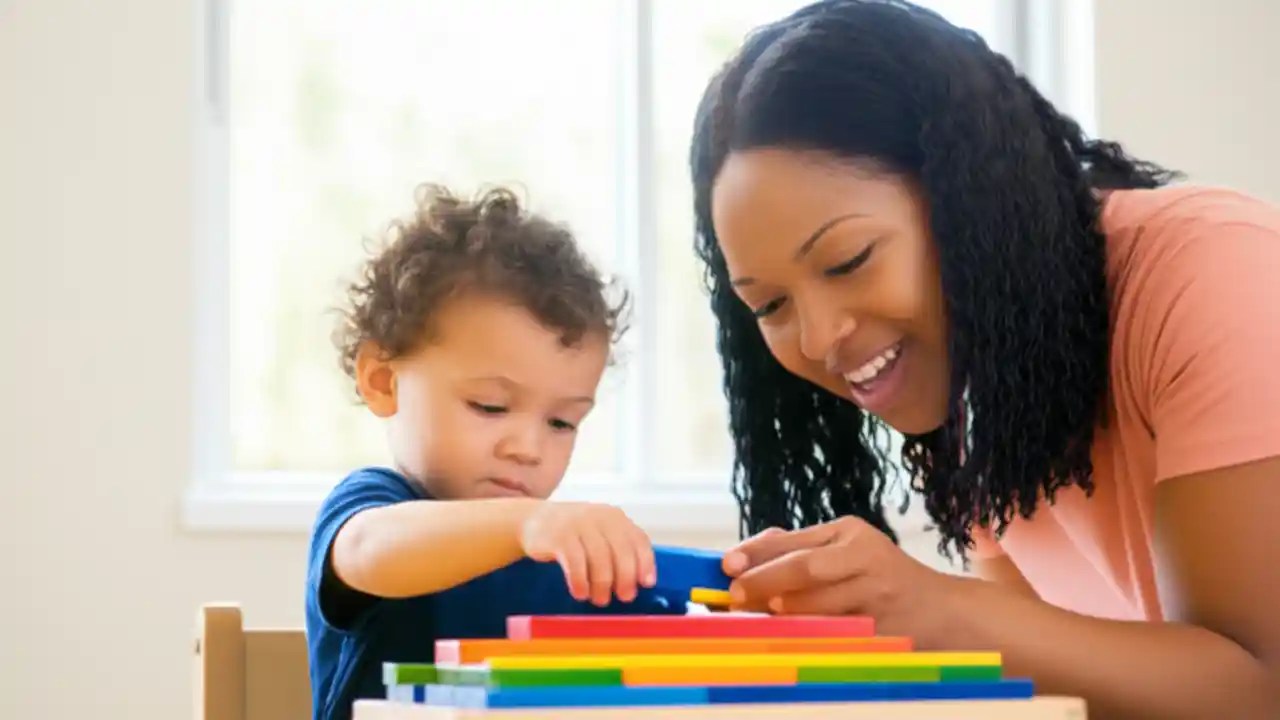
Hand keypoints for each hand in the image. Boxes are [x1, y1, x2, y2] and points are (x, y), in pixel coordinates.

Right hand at [520, 501, 656, 605]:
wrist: (534, 520)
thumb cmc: (574, 534)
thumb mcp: (600, 534)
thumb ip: (619, 550)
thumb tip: (641, 581)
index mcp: (615, 517)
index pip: (638, 539)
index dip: (645, 563)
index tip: (646, 584)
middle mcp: (600, 517)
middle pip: (621, 551)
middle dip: (625, 578)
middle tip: (623, 597)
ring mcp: (579, 524)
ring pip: (599, 559)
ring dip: (602, 584)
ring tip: (599, 599)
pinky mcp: (559, 536)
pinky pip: (575, 563)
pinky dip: (580, 582)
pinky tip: (580, 593)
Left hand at [722, 516, 960, 645]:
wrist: (943, 611)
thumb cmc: (879, 580)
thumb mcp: (845, 552)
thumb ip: (798, 549)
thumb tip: (744, 554)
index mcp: (850, 533)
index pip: (794, 542)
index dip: (757, 555)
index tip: (727, 566)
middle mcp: (867, 557)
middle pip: (806, 568)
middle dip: (765, 582)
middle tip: (735, 596)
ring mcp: (879, 594)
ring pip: (821, 606)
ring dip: (785, 614)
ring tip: (760, 618)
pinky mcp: (887, 627)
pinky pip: (840, 634)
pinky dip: (813, 638)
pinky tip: (794, 639)